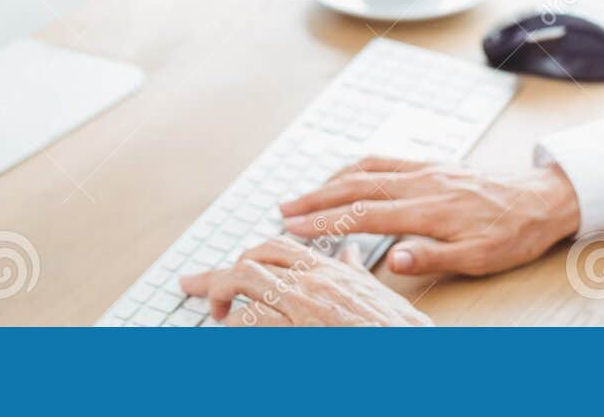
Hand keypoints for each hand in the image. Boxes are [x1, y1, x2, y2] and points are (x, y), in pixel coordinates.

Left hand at [179, 235, 429, 325]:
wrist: (409, 357)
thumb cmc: (395, 332)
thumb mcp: (375, 295)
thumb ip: (354, 272)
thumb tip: (346, 254)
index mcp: (328, 271)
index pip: (275, 247)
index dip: (243, 256)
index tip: (221, 269)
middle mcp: (311, 284)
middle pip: (248, 263)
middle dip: (215, 278)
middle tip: (194, 289)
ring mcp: (301, 309)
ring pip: (241, 290)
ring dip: (220, 305)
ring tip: (215, 320)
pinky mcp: (292, 335)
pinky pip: (246, 325)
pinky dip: (231, 331)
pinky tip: (228, 340)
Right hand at [279, 156, 580, 276]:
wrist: (542, 198)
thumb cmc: (512, 233)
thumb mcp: (478, 258)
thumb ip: (432, 256)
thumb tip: (392, 259)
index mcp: (428, 209)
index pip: (364, 214)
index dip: (325, 221)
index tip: (295, 227)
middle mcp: (422, 182)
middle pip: (356, 186)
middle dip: (316, 198)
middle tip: (283, 210)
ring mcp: (426, 169)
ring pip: (367, 168)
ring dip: (331, 180)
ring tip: (304, 194)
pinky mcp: (433, 163)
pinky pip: (386, 160)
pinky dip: (356, 166)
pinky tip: (346, 175)